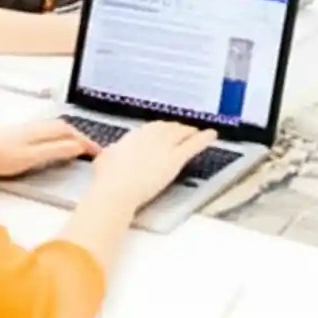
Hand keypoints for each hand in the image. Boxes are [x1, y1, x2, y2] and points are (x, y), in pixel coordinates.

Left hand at [0, 119, 100, 177]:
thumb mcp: (30, 156)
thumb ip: (55, 150)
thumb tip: (79, 146)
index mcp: (43, 131)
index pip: (72, 133)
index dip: (87, 141)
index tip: (99, 152)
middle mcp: (37, 126)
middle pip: (65, 128)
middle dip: (81, 136)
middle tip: (92, 150)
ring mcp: (26, 129)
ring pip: (56, 130)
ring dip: (70, 136)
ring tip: (78, 149)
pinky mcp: (17, 135)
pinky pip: (47, 133)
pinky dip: (58, 138)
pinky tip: (53, 147)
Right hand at [90, 122, 216, 209]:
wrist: (117, 189)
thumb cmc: (107, 179)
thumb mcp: (104, 160)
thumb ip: (110, 154)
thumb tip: (109, 153)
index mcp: (135, 135)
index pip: (153, 128)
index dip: (162, 130)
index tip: (165, 132)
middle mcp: (151, 136)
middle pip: (169, 128)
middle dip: (177, 129)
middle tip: (184, 131)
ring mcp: (165, 146)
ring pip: (183, 133)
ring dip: (190, 132)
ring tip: (196, 133)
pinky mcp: (176, 158)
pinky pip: (194, 144)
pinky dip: (205, 138)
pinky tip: (213, 135)